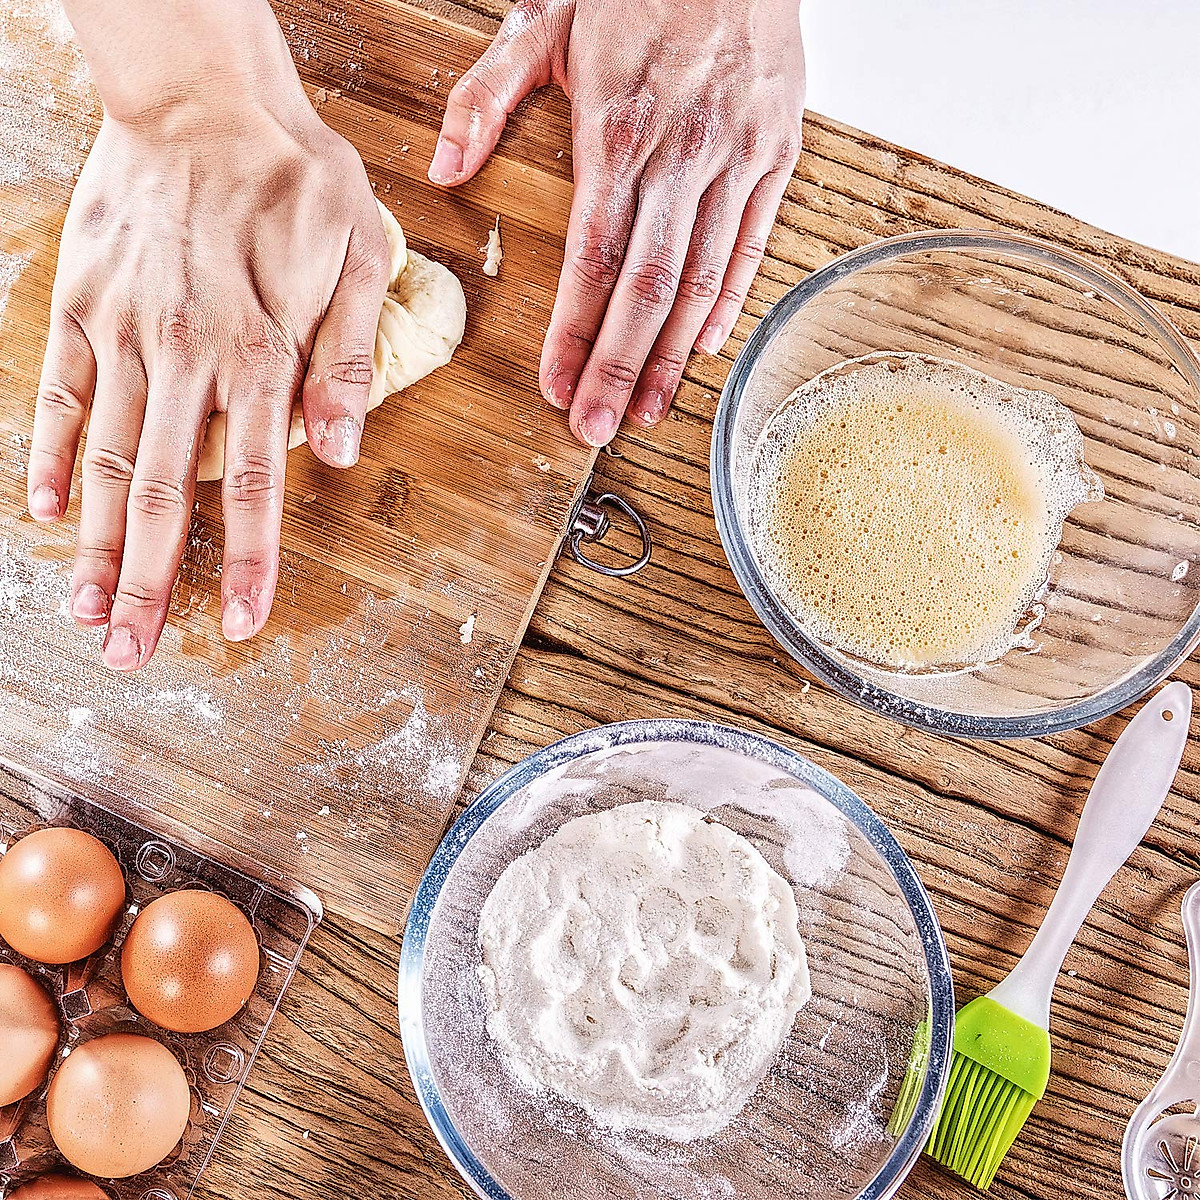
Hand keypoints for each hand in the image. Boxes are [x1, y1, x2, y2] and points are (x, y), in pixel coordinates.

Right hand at [28, 2, 388, 670]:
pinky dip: (56, 458)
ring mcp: (124, 332)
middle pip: (166, 491)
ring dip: (98, 544)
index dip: (246, 559)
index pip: (255, 482)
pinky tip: (50, 515)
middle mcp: (185, 354)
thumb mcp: (359, 256)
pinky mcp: (83, 306)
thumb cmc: (293, 176)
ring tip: (88, 613)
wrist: (200, 93)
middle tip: (134, 655)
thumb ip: (347, 358)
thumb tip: (342, 449)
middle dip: (152, 581)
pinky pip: (64, 396)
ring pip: (109, 459)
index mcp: (260, 350)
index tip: (237, 622)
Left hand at [429, 0, 803, 444]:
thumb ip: (486, 95)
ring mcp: (736, 158)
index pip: (593, 257)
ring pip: (702, 277)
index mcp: (617, 132)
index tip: (557, 387)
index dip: (575, 332)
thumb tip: (444, 166)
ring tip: (652, 409)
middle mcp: (681, 156)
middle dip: (621, 365)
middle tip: (600, 426)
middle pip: (647, 285)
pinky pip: (752, 242)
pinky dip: (731, 300)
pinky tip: (706, 346)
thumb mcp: (545, 19)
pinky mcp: (777, 152)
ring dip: (673, 352)